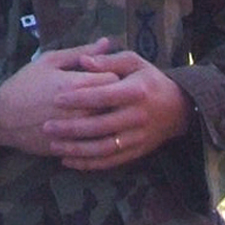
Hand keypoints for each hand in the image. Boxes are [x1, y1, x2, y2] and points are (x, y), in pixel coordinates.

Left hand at [0, 39, 192, 171]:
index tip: (56, 99)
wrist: (178, 108)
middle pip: (100, 126)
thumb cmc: (150, 80)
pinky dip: (88, 163)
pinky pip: (110, 161)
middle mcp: (138, 116)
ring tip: (54, 145)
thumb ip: (108, 61)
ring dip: (77, 150)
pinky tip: (68, 161)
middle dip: (71, 128)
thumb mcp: (134, 62)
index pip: (103, 96)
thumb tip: (83, 60)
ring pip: (103, 148)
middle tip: (47, 126)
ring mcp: (137, 137)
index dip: (79, 98)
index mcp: (136, 91)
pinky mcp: (136, 151)